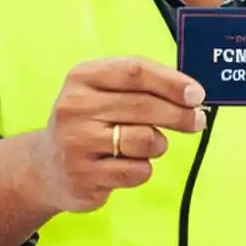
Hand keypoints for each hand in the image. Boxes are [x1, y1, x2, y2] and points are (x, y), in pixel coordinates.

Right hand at [28, 57, 207, 213]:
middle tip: (198, 120)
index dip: (171, 82)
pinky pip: (136, 171)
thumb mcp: (102, 93)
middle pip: (143, 106)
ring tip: (148, 145)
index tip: (196, 94)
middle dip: (180, 114)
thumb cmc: (89, 123)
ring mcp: (77, 142)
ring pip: (144, 140)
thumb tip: (191, 95)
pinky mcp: (84, 175)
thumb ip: (141, 87)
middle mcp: (75, 106)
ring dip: (158, 144)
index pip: (134, 71)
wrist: (47, 165)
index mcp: (82, 77)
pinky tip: (127, 165)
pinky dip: (142, 169)